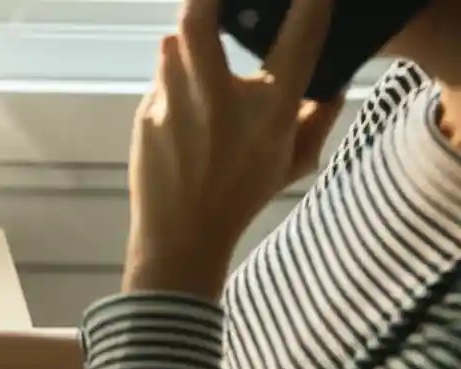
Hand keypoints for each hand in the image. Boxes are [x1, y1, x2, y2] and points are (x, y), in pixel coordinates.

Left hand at [125, 0, 344, 298]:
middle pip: (200, 23)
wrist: (181, 236)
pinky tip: (180, 102)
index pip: (297, 39)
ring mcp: (175, 106)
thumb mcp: (294, 163)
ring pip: (173, 44)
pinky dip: (172, 80)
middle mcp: (220, 101)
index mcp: (270, 111)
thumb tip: (332, 83)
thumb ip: (318, 118)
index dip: (308, 6)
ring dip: (186, 40)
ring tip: (196, 43)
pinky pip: (161, 80)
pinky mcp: (146, 115)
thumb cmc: (242, 197)